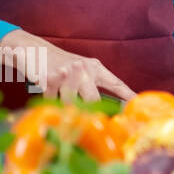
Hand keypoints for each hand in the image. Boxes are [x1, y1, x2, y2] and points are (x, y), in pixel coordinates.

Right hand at [0, 30, 136, 102]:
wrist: (35, 50)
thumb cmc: (62, 63)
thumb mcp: (83, 68)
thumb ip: (94, 83)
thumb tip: (107, 106)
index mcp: (95, 67)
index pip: (116, 83)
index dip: (128, 96)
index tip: (137, 106)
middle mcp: (84, 70)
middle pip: (94, 100)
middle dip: (93, 113)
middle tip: (93, 123)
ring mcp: (67, 75)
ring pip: (71, 104)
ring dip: (66, 108)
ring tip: (62, 102)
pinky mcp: (49, 80)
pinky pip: (52, 102)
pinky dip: (50, 102)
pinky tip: (48, 93)